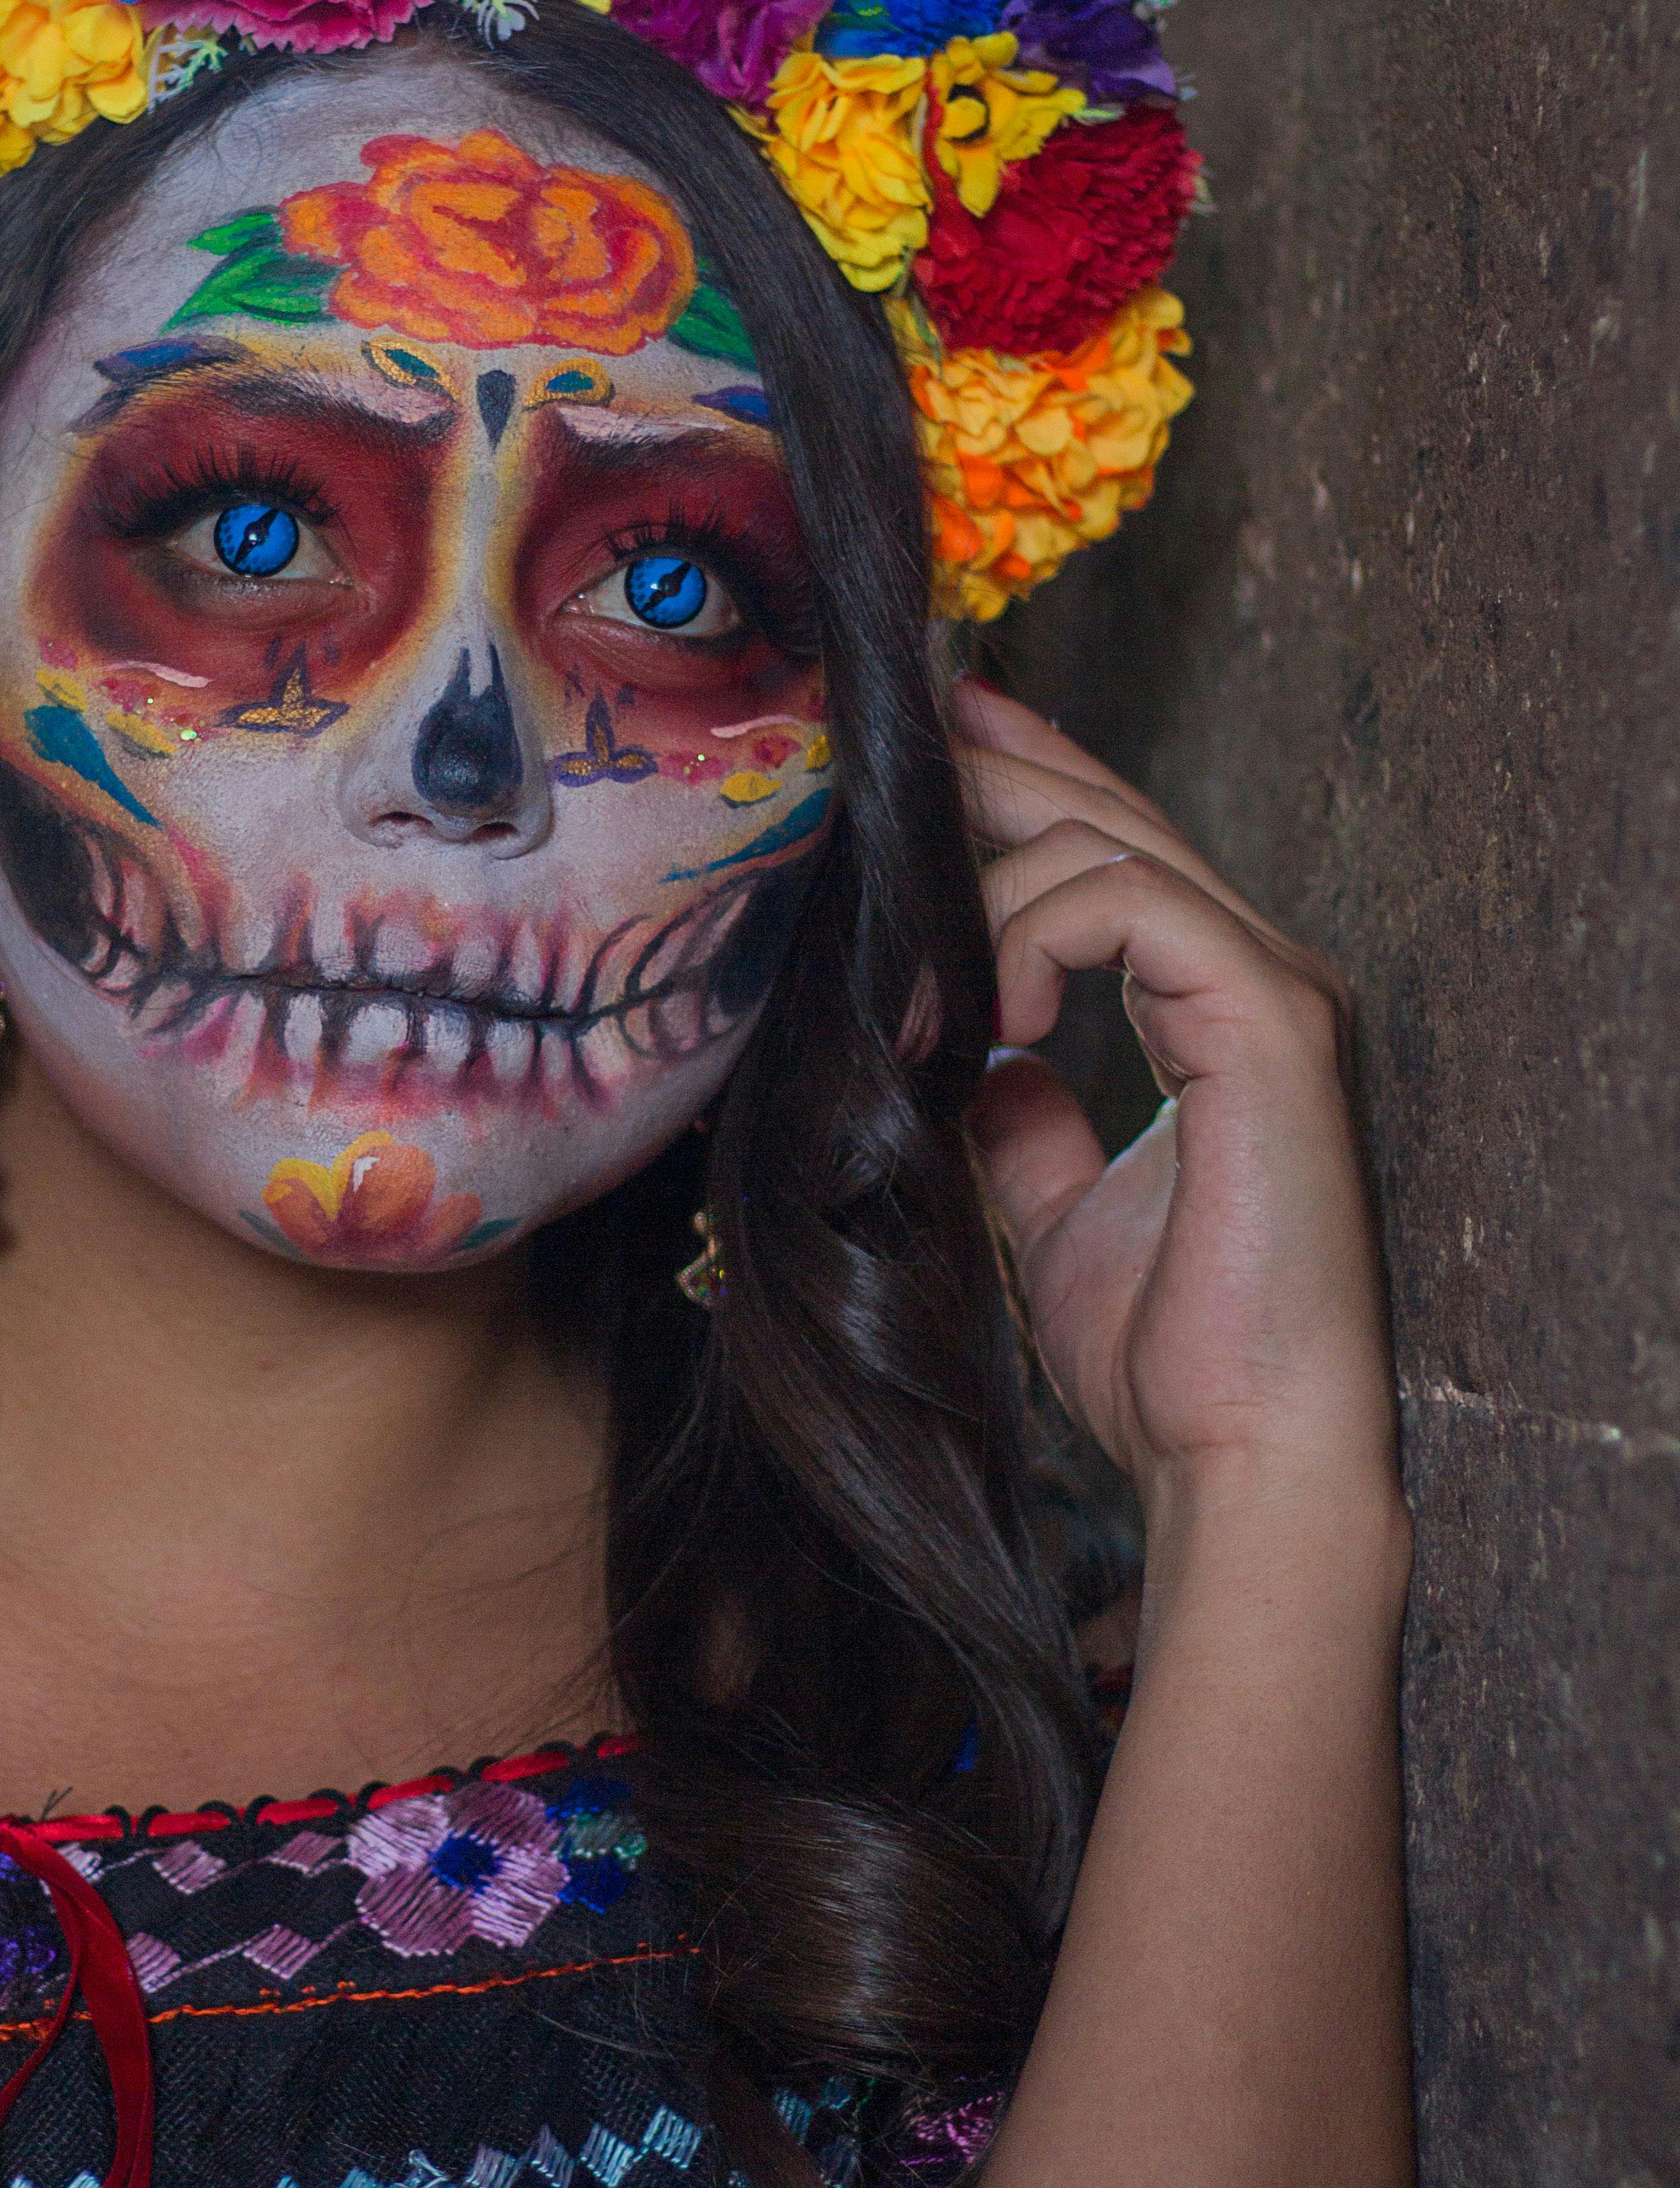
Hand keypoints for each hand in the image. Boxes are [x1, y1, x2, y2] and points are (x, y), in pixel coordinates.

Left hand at [951, 679, 1400, 1527]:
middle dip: (1007, 768)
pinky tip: (1001, 1011)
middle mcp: (1260, 984)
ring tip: (922, 989)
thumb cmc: (1164, 1356)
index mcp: (1220, 1016)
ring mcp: (1276, 995)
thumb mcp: (1055, 1213)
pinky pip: (1137, 905)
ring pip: (1115, 849)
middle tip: (911, 734)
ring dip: (990, 895)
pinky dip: (1043, 931)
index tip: (938, 747)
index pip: (1122, 859)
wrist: (1236, 1453)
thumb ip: (1024, 1120)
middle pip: (1122, 822)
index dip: (1034, 788)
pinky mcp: (1272, 1025)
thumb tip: (971, 1055)